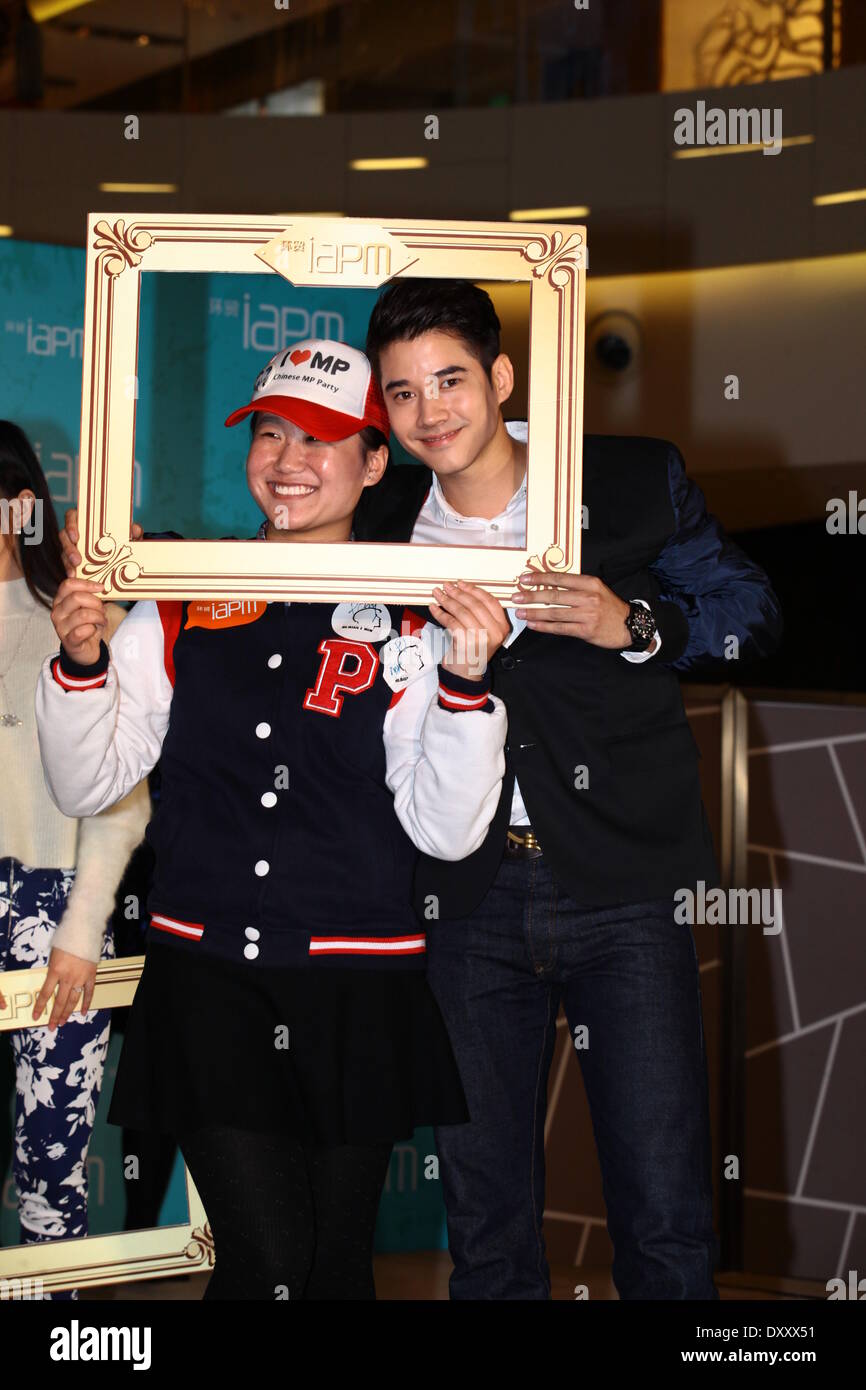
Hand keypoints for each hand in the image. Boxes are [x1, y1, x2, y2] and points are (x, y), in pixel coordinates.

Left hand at [32, 947, 97, 1030]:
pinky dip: (86, 1003)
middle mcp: (67, 977)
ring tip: (63, 1022)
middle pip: (59, 1001)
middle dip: (54, 1016)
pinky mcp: (91, 975)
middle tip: (52, 1026)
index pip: (45, 994)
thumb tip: (51, 980)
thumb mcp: (53, 954)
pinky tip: (84, 1012)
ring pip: (73, 1000)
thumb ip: (52, 969)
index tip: (36, 1016)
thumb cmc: (67, 939)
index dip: (40, 1007)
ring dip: (67, 1012)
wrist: (85, 930)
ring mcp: (80, 978)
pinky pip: (89, 992)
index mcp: (55, 971)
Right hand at [51, 576, 107, 665]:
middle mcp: (57, 612)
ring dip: (98, 617)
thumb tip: (100, 584)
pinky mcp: (68, 641)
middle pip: (76, 597)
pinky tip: (94, 630)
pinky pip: (83, 631)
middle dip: (95, 602)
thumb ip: (91, 594)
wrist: (85, 649)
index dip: (86, 584)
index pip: (68, 584)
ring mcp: (60, 627)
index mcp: (61, 600)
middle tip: (102, 609)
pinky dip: (93, 629)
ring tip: (101, 620)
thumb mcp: (89, 607)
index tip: (100, 587)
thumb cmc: (87, 625)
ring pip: (83, 614)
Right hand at [60, 507, 142, 578]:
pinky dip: (70, 570)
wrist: (125, 557)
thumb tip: (135, 529)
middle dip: (69, 548)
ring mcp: (72, 546)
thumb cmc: (123, 540)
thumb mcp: (129, 536)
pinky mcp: (72, 560)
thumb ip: (132, 531)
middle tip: (77, 560)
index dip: (71, 525)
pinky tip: (74, 576)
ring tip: (74, 572)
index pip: (72, 516)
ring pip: (64, 551)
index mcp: (86, 521)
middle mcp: (76, 533)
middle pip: (64, 536)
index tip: (76, 536)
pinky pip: (68, 563)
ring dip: (68, 562)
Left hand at [430, 581, 510, 680]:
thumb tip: (462, 589)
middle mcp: (495, 632)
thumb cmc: (473, 651)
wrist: (466, 674)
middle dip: (458, 593)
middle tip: (446, 586)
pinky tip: (434, 608)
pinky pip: (451, 622)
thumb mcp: (485, 632)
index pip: (490, 601)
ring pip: (462, 612)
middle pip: (475, 605)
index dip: (474, 590)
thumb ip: (481, 614)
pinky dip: (440, 613)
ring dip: (447, 600)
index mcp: (502, 627)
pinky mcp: (465, 642)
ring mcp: (481, 638)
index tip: (461, 584)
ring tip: (438, 594)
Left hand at [511, 567, 635, 647]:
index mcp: (590, 583)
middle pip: (554, 595)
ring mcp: (587, 614)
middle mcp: (588, 597)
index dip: (540, 578)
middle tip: (516, 597)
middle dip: (532, 596)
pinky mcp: (585, 630)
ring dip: (534, 613)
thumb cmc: (608, 607)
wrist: (629, 625)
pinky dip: (544, 626)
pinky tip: (533, 624)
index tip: (525, 578)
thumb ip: (576, 587)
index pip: (560, 578)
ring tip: (520, 612)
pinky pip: (560, 628)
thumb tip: (548, 585)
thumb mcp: (596, 590)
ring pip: (555, 613)